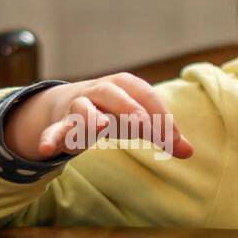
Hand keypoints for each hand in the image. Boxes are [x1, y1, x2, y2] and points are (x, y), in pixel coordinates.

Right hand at [4, 73, 193, 161]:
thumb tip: (190, 152)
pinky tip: (47, 150)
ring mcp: (79, 106)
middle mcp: (101, 90)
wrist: (69, 103)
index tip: (174, 141)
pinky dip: (50, 138)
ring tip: (99, 127)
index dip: (161, 116)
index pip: (146, 95)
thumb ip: (162, 133)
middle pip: (114, 94)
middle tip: (144, 125)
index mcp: (124, 85)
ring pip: (83, 108)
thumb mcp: (138, 119)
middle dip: (130, 108)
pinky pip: (55, 130)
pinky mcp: (63, 124)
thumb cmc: (114, 110)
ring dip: (91, 117)